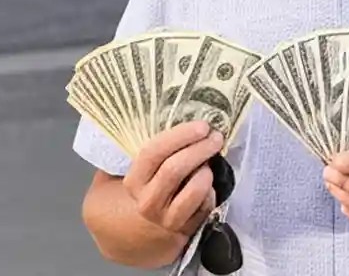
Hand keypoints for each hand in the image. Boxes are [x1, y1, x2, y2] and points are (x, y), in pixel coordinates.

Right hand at [123, 121, 223, 235]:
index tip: (202, 126)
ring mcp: (168, 218)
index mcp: (133, 182)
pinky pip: (206, 205)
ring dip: (207, 171)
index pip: (152, 153)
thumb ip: (140, 152)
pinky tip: (209, 182)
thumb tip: (162, 118)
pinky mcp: (187, 228)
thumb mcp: (134, 172)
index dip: (179, 136)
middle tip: (216, 137)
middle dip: (199, 149)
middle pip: (175, 169)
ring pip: (194, 189)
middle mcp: (147, 202)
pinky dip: (212, 190)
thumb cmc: (146, 189)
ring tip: (211, 161)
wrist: (145, 230)